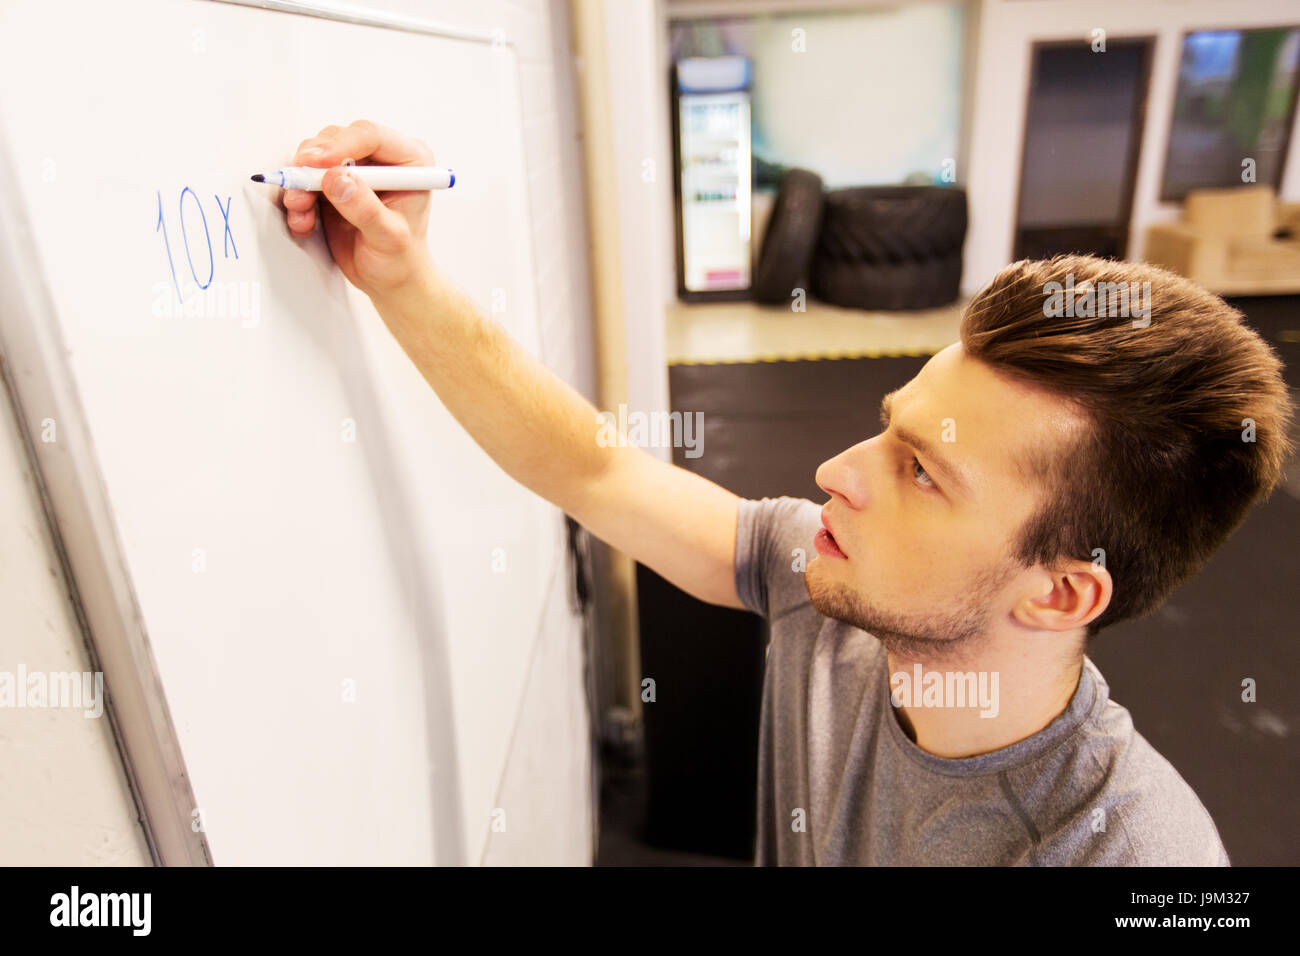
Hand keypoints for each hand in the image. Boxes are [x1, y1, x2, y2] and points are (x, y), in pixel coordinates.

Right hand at [281, 120, 436, 301]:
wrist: (389, 278)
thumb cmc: (400, 258)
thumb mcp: (388, 238)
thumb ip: (364, 208)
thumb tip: (336, 178)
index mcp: (409, 160)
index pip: (370, 136)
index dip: (340, 145)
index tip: (316, 164)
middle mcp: (382, 157)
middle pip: (336, 140)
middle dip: (312, 166)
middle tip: (299, 193)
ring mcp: (355, 167)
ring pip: (316, 156)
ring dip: (300, 183)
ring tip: (301, 213)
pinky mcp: (333, 182)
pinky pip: (305, 177)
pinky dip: (298, 197)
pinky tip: (304, 222)